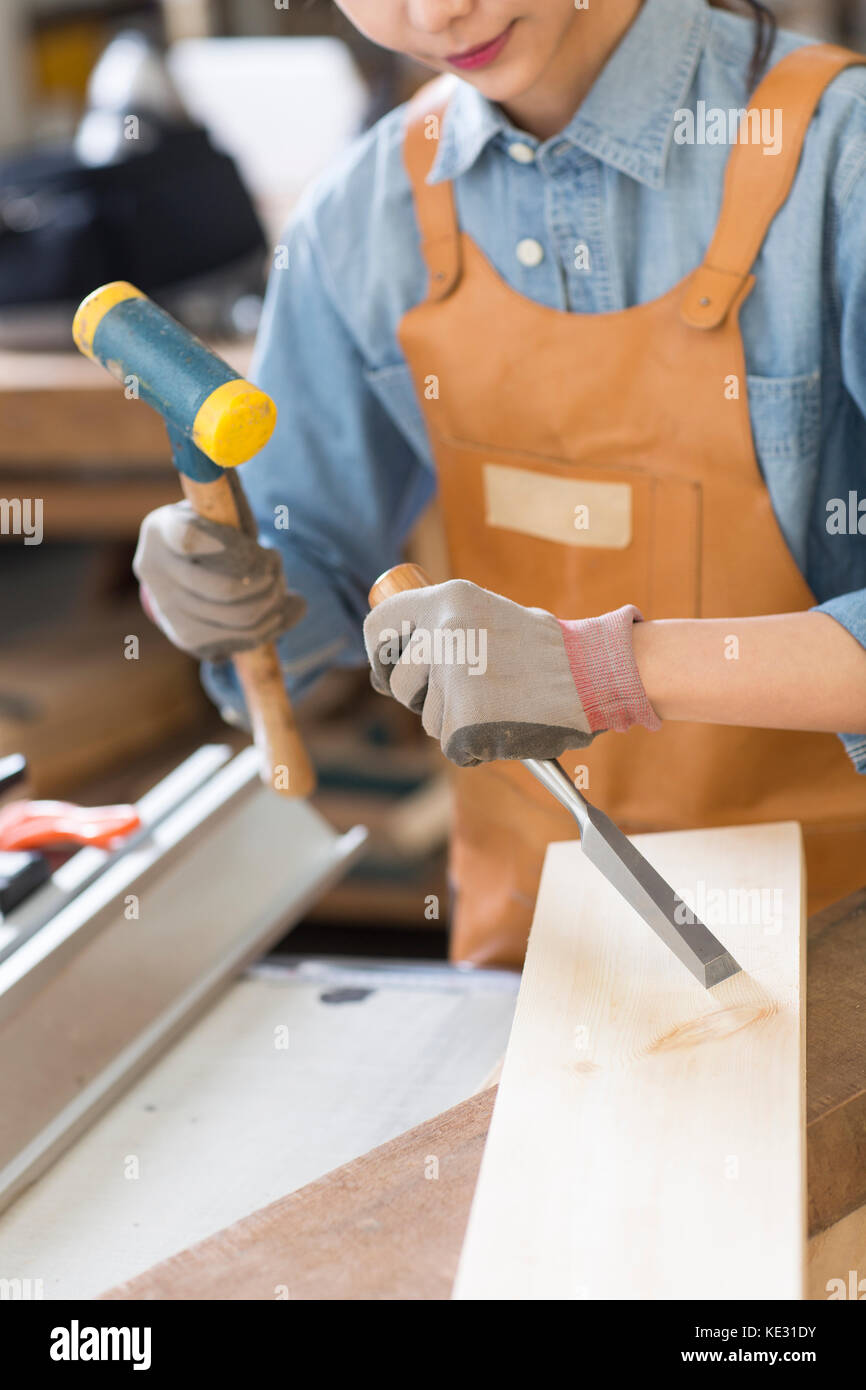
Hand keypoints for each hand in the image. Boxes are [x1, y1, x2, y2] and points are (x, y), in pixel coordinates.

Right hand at [133, 502, 305, 660]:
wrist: (184, 568)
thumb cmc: (212, 527)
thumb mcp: (217, 506)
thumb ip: (232, 496)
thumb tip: (243, 466)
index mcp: (160, 529)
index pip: (190, 538)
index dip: (229, 546)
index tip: (260, 547)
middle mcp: (154, 572)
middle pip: (225, 588)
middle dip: (269, 577)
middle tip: (277, 562)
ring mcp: (167, 610)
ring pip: (238, 617)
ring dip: (273, 600)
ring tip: (279, 582)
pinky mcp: (185, 637)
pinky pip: (240, 639)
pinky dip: (270, 625)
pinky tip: (279, 610)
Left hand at [363, 579, 658, 766]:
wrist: (595, 673)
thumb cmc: (549, 651)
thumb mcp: (488, 615)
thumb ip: (446, 628)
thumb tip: (400, 654)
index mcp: (447, 600)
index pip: (380, 625)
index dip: (380, 653)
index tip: (387, 668)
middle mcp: (443, 633)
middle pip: (399, 683)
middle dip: (423, 698)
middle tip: (464, 695)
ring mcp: (452, 677)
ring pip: (428, 719)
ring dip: (457, 722)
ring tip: (500, 705)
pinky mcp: (463, 720)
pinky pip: (452, 745)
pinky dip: (476, 746)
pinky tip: (505, 727)